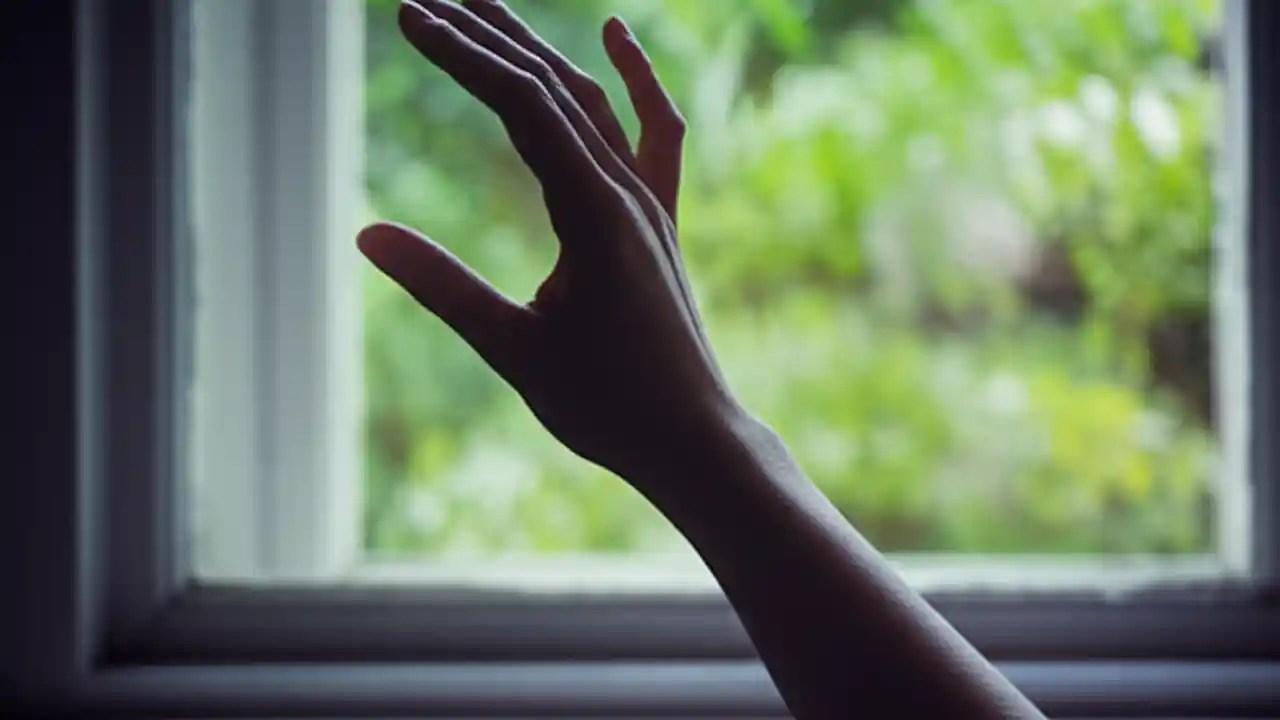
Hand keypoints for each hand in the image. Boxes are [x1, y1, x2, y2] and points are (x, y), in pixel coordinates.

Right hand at [359, 1, 739, 488]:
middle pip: (551, 87)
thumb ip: (442, 286)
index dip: (461, 55)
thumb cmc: (607, 405)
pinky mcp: (660, 221)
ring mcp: (651, 203)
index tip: (408, 16)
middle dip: (486, 38)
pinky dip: (636, 81)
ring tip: (486, 6)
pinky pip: (653, 133)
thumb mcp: (513, 349)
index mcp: (593, 213)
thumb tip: (365, 234)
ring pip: (592, 102)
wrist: (694, 439)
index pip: (520, 106)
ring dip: (539, 50)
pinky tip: (618, 35)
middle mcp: (627, 192)